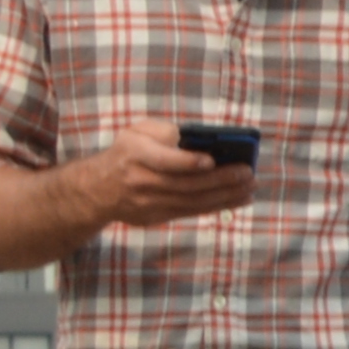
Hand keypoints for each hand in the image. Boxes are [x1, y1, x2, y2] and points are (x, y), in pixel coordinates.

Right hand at [85, 115, 256, 233]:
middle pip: (185, 184)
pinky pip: (192, 212)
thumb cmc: (126, 153)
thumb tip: (196, 137)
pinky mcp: (158, 217)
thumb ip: (164, 131)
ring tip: (250, 187)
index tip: (211, 160)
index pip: (163, 161)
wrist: (98, 189)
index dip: (188, 162)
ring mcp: (149, 203)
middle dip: (220, 179)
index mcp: (134, 154)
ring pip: (193, 201)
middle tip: (248, 173)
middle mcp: (141, 181)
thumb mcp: (136, 132)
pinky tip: (239, 199)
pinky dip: (218, 206)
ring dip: (226, 195)